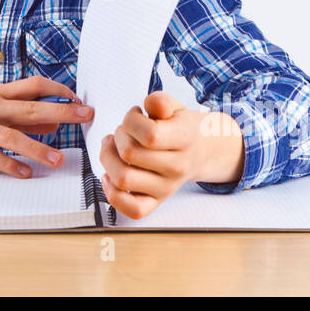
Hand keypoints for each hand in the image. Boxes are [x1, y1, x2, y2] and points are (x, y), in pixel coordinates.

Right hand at [0, 78, 93, 178]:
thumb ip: (21, 114)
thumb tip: (54, 121)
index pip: (33, 85)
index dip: (58, 90)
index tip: (79, 99)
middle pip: (29, 107)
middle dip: (61, 112)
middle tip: (85, 117)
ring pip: (11, 135)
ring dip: (37, 148)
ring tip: (58, 159)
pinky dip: (10, 165)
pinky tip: (25, 173)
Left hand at [99, 91, 244, 219]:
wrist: (201, 151)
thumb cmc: (180, 127)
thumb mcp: (174, 106)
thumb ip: (160, 101)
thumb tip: (153, 105)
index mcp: (185, 139)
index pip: (149, 135)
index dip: (131, 120)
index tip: (134, 114)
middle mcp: (177, 167)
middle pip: (130, 154)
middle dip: (118, 135)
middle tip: (124, 131)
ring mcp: (167, 187)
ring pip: (123, 179)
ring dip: (108, 158)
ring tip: (114, 147)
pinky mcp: (157, 202)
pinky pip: (132, 210)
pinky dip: (112, 193)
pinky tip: (109, 175)